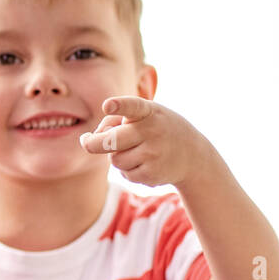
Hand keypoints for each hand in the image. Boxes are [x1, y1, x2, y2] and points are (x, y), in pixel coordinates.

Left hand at [78, 95, 212, 188]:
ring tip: (137, 151)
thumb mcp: (145, 115)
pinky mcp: (152, 173)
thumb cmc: (159, 129)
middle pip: (110, 141)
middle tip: (85, 141)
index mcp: (148, 112)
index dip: (119, 105)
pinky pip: (125, 174)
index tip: (107, 105)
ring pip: (115, 159)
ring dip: (118, 157)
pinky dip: (128, 170)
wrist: (193, 155)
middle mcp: (152, 131)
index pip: (133, 106)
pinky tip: (145, 163)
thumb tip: (92, 138)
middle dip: (92, 143)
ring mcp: (153, 154)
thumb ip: (116, 120)